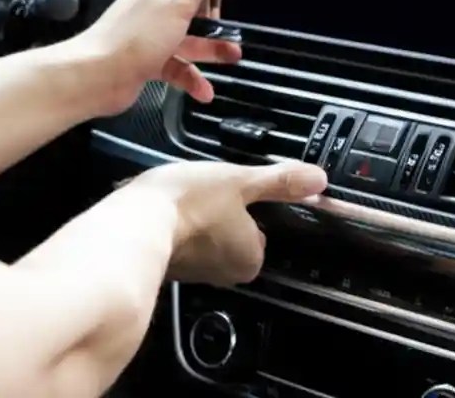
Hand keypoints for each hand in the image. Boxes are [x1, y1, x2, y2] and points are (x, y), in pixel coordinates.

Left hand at [72, 0, 243, 115]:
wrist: (98, 75)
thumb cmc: (137, 35)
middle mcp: (159, 8)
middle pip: (196, 7)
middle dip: (218, 19)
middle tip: (235, 31)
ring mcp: (154, 36)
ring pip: (191, 39)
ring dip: (213, 50)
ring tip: (233, 58)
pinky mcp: (149, 62)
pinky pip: (178, 68)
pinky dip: (193, 79)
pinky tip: (205, 91)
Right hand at [126, 159, 328, 286]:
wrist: (135, 222)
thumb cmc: (191, 203)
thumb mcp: (241, 181)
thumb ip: (280, 182)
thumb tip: (319, 179)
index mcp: (251, 259)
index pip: (258, 229)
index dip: (245, 205)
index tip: (230, 190)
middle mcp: (225, 274)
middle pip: (230, 234)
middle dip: (218, 213)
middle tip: (205, 192)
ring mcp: (192, 274)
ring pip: (202, 238)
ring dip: (193, 219)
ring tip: (181, 200)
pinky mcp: (165, 268)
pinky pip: (177, 242)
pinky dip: (173, 227)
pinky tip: (163, 211)